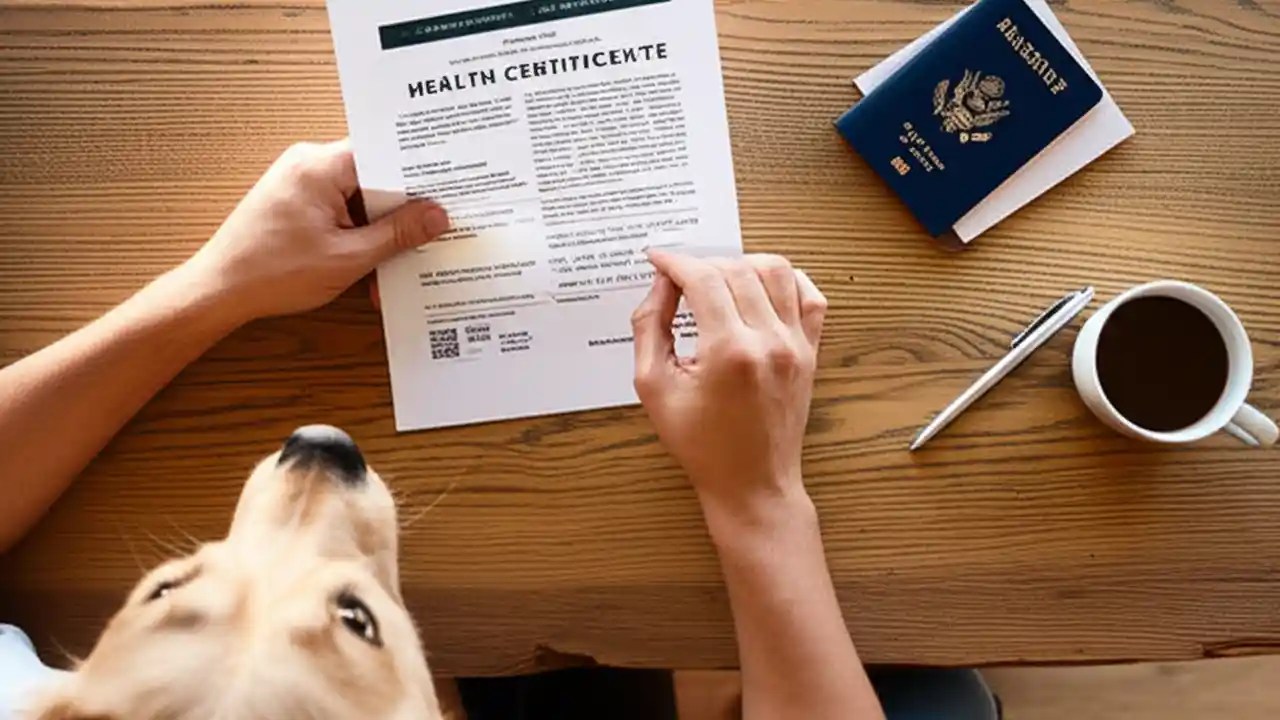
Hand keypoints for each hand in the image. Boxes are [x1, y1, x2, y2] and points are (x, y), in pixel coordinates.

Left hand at [183, 139, 449, 321]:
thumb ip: (397, 234)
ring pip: (360, 200)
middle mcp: (309, 164)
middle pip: (375, 178)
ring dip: (378, 234)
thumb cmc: (273, 272)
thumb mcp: (348, 257)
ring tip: (392, 266)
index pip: (385, 155)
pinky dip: (357, 237)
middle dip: (400, 215)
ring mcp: (301, 183)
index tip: (446, 195)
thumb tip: (437, 215)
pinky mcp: (297, 202)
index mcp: (321, 166)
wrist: (218, 291)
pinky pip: (341, 211)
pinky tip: (367, 268)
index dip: (419, 176)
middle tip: (429, 236)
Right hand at [632, 251, 827, 532]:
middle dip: (702, 263)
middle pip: (736, 269)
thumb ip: (650, 327)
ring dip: (742, 263)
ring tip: (718, 279)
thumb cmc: (701, 444)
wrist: (751, 483)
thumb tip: (660, 285)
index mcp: (729, 351)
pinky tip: (762, 286)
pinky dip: (787, 279)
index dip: (675, 262)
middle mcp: (769, 342)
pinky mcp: (810, 352)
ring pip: (777, 270)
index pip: (702, 279)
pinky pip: (810, 295)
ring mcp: (796, 345)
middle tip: (679, 276)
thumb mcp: (654, 387)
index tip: (658, 259)